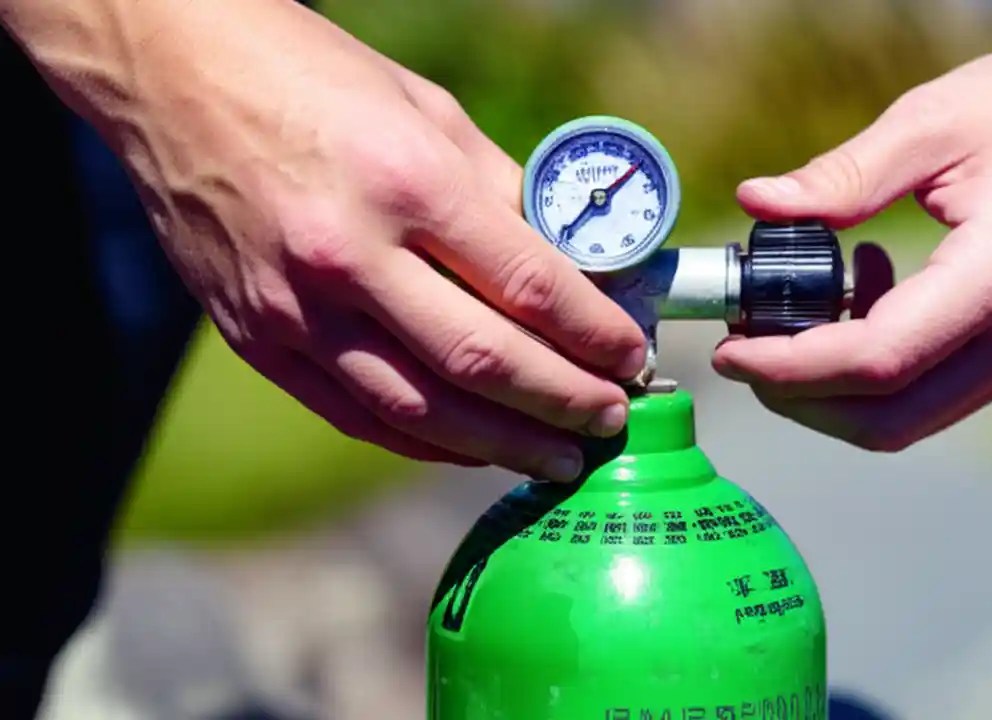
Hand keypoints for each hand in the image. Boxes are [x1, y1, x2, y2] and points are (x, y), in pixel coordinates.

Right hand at [51, 0, 645, 478]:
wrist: (171, 76)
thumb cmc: (312, 78)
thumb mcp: (428, 113)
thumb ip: (503, 197)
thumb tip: (574, 268)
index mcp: (404, 183)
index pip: (529, 286)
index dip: (595, 334)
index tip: (633, 359)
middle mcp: (347, 255)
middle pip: (482, 361)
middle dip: (563, 402)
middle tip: (612, 420)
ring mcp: (294, 307)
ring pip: (419, 410)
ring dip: (503, 444)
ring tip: (560, 457)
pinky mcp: (257, 339)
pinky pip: (355, 414)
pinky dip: (426, 443)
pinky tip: (475, 449)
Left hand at [713, 44, 991, 450]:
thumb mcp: (935, 120)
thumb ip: (843, 176)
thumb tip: (758, 203)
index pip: (877, 362)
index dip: (790, 367)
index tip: (731, 348)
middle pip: (887, 419)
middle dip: (800, 397)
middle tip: (746, 348)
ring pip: (908, 419)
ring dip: (835, 388)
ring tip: (800, 311)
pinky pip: (935, 391)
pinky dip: (879, 370)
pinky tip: (865, 294)